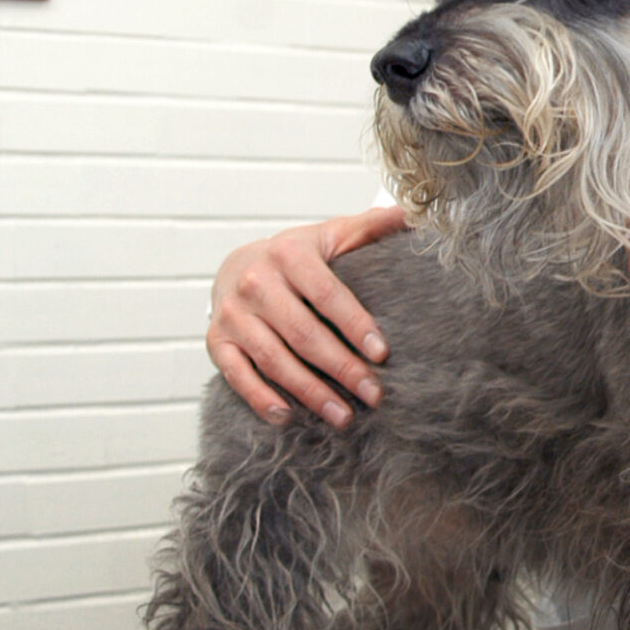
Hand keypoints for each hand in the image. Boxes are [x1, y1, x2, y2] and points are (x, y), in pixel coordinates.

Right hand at [207, 205, 408, 426]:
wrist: (236, 264)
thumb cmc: (295, 256)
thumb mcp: (332, 235)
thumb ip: (370, 227)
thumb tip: (412, 214)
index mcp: (289, 254)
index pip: (328, 295)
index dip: (355, 325)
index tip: (382, 354)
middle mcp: (256, 283)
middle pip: (304, 334)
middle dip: (342, 368)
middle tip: (374, 393)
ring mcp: (233, 314)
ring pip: (273, 359)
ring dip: (309, 392)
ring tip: (343, 415)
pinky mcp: (216, 340)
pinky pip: (237, 374)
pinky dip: (260, 398)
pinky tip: (287, 416)